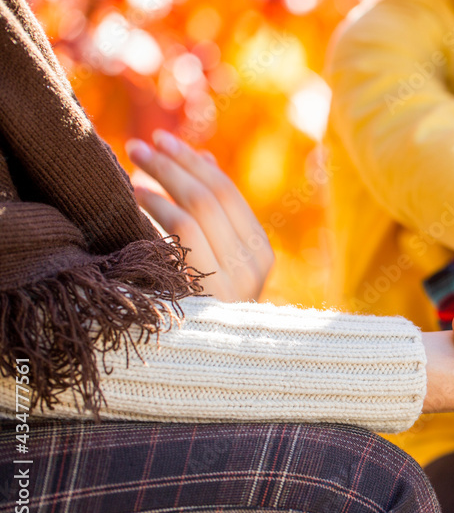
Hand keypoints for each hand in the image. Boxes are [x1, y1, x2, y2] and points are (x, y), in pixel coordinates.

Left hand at [125, 130, 273, 301]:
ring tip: (133, 161)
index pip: (229, 193)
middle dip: (176, 162)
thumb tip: (207, 159)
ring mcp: (232, 279)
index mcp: (261, 254)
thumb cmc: (205, 311)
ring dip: (164, 177)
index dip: (196, 163)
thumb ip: (218, 216)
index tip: (166, 141)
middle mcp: (254, 264)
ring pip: (200, 207)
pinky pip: (182, 233)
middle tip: (143, 143)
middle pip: (214, 194)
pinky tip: (136, 195)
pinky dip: (159, 206)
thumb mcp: (221, 262)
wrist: (211, 371)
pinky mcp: (206, 290)